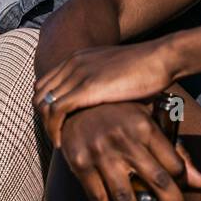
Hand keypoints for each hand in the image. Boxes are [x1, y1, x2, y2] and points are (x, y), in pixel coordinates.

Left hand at [34, 37, 179, 147]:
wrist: (161, 58)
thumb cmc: (147, 70)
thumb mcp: (115, 73)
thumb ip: (102, 83)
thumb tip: (104, 103)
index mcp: (77, 58)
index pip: (45, 83)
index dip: (45, 107)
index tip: (56, 125)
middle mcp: (72, 64)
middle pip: (39, 94)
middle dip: (42, 118)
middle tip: (55, 137)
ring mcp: (78, 74)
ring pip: (44, 104)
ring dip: (46, 126)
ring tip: (58, 143)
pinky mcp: (87, 88)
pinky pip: (56, 111)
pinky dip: (54, 129)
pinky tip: (62, 142)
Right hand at [58, 102, 200, 200]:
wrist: (73, 103)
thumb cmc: (117, 113)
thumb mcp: (147, 121)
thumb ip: (174, 150)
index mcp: (144, 126)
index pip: (172, 162)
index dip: (183, 183)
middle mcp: (125, 140)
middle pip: (156, 180)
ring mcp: (102, 153)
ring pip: (124, 197)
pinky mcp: (81, 162)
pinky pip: (96, 197)